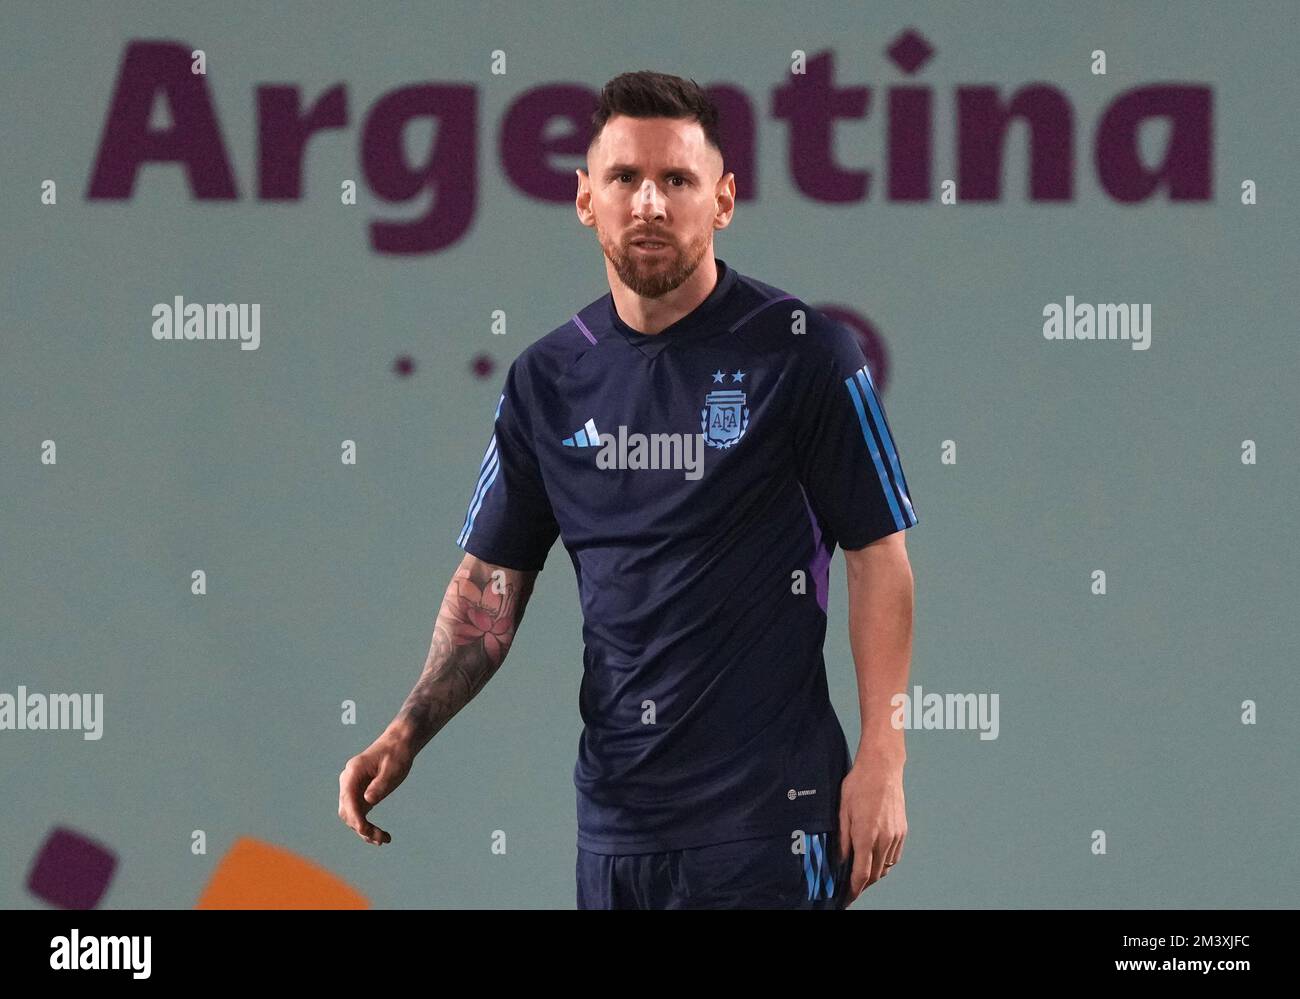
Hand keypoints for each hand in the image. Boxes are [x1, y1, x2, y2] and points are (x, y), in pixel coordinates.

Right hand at [338, 732, 413, 844]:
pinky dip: (367, 826)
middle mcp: (348, 781)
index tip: (366, 830)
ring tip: (382, 840)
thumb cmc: (397, 754)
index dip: (355, 817)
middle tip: (380, 839)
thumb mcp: (393, 768)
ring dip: (364, 830)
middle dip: (361, 827)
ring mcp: (352, 788)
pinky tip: (379, 836)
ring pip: (351, 816)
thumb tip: (368, 800)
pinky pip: (359, 814)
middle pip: (347, 811)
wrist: (399, 743)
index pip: (348, 800)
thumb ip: (380, 784)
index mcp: (353, 772)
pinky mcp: (360, 794)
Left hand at [837, 762, 906, 902]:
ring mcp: (895, 836)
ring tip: (861, 874)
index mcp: (865, 835)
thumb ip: (841, 838)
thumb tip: (839, 859)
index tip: (846, 897)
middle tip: (850, 887)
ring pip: (885, 868)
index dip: (853, 890)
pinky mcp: (902, 831)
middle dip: (862, 885)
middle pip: (874, 875)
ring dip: (873, 875)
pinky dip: (884, 864)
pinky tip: (875, 859)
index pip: (861, 874)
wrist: (882, 768)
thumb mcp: (842, 810)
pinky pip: (894, 857)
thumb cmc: (858, 784)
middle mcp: (883, 839)